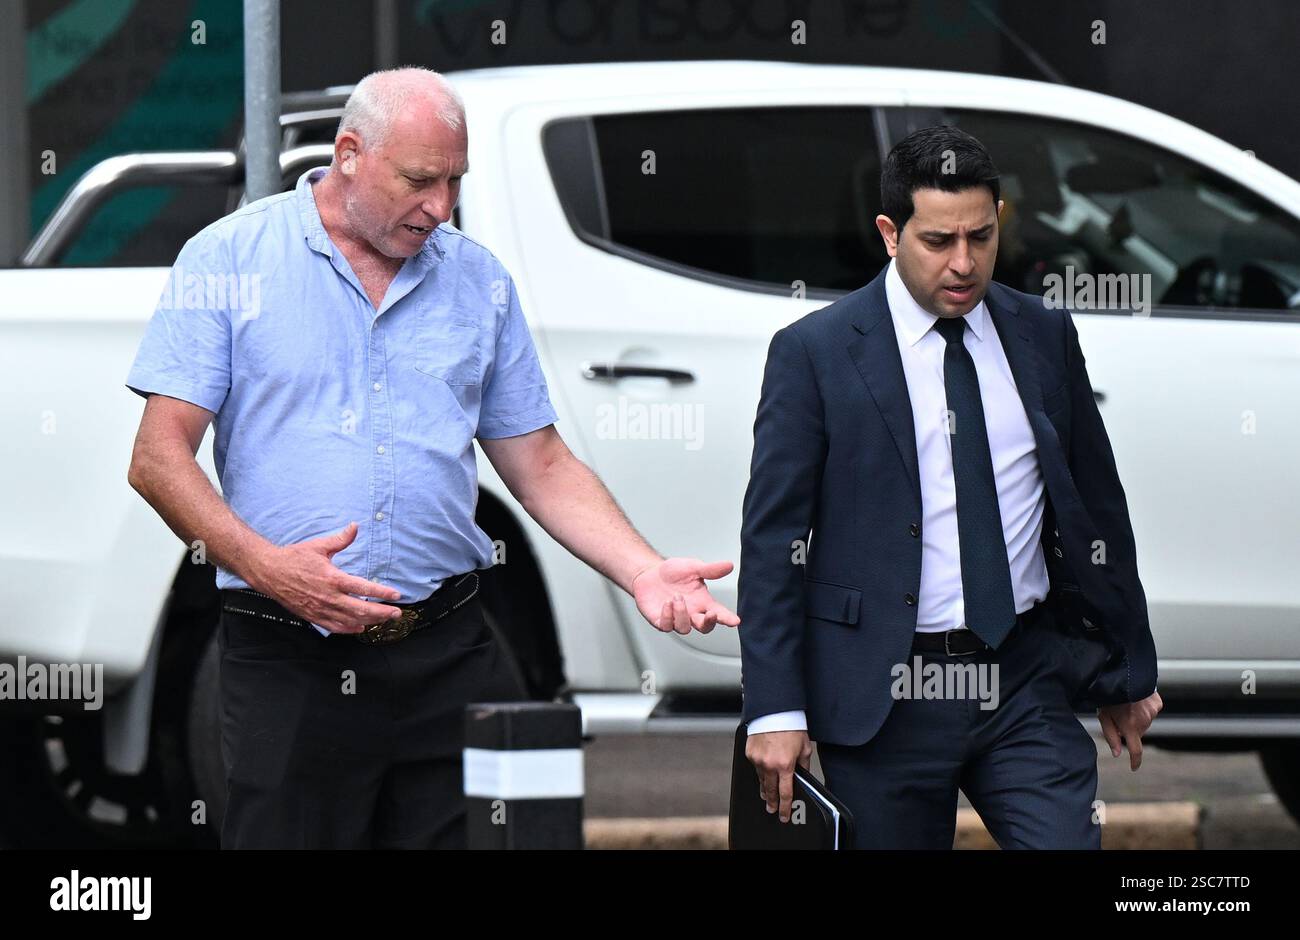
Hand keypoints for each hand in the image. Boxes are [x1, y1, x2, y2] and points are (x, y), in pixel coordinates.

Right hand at [247, 522, 403, 634]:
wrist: (269, 571)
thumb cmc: (294, 558)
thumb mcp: (319, 546)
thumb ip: (340, 539)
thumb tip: (355, 526)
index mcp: (332, 578)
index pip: (363, 588)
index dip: (382, 593)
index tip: (396, 595)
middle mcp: (328, 596)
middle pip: (361, 609)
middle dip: (382, 612)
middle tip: (396, 613)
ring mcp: (320, 609)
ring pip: (350, 620)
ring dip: (369, 621)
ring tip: (384, 620)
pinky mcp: (312, 616)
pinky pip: (334, 626)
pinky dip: (349, 629)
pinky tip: (360, 627)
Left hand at [631, 557, 740, 633]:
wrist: (649, 573)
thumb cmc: (673, 572)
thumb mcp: (694, 567)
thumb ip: (710, 570)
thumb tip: (729, 565)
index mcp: (703, 602)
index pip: (719, 613)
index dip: (727, 618)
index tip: (735, 621)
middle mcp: (692, 613)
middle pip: (705, 627)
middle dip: (709, 623)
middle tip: (711, 614)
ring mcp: (676, 619)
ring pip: (684, 628)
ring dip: (682, 614)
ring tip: (676, 597)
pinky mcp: (660, 621)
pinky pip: (666, 626)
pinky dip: (668, 615)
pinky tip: (667, 602)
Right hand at [746, 730, 812, 822]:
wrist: (775, 710)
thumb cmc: (791, 726)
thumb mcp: (804, 748)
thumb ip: (803, 766)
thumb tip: (802, 777)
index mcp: (785, 765)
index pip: (785, 793)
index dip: (784, 807)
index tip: (783, 815)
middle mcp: (769, 764)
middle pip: (770, 790)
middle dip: (772, 802)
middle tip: (772, 809)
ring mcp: (757, 759)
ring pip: (761, 780)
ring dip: (765, 788)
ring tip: (767, 795)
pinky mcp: (749, 752)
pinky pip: (755, 767)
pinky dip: (760, 771)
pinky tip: (763, 773)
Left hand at [1098, 691, 1162, 769]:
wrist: (1123, 675)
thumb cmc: (1109, 696)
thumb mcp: (1103, 716)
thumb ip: (1111, 736)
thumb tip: (1117, 753)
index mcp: (1130, 727)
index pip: (1136, 751)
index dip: (1135, 761)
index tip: (1133, 767)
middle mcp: (1144, 722)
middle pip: (1138, 733)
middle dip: (1129, 729)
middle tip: (1118, 715)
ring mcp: (1152, 713)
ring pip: (1144, 722)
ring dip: (1136, 719)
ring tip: (1126, 704)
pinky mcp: (1157, 704)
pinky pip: (1151, 712)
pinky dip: (1144, 709)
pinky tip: (1136, 700)